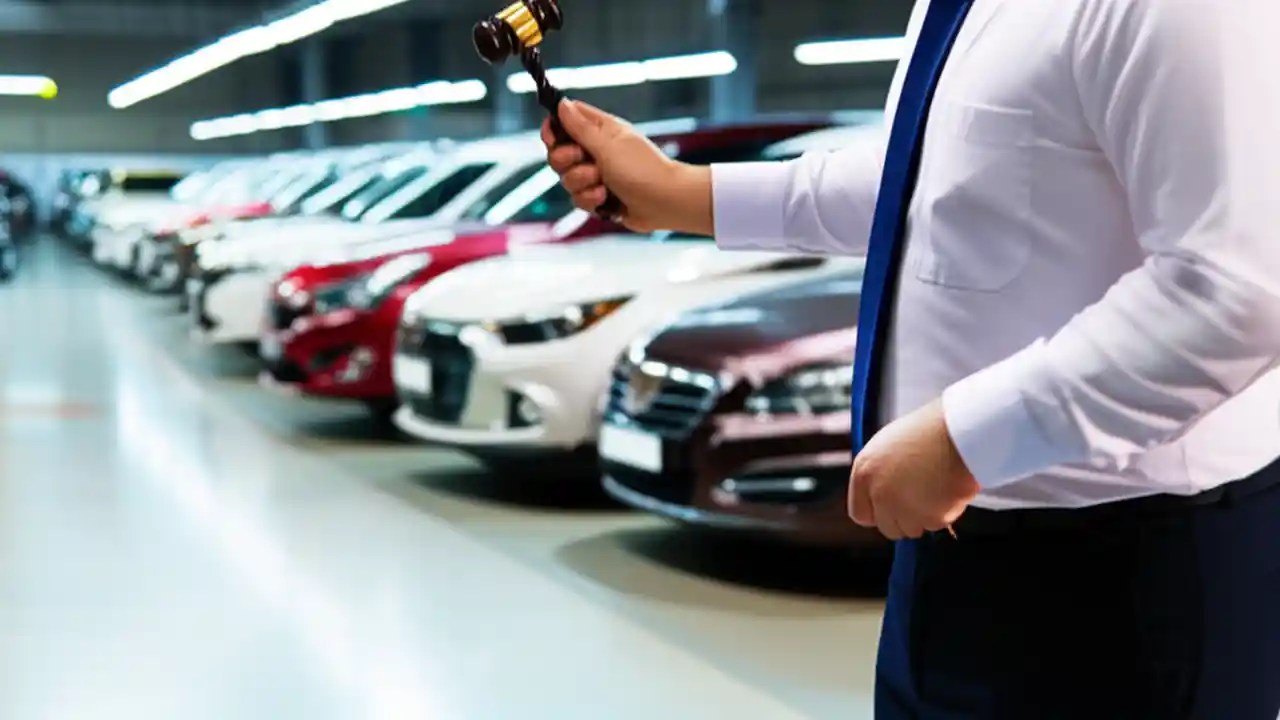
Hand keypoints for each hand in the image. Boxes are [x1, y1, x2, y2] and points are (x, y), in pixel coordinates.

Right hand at [543, 100, 712, 234]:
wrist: (665, 202)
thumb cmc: (642, 169)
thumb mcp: (607, 145)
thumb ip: (580, 127)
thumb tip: (561, 103)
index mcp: (599, 130)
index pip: (565, 122)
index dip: (553, 130)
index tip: (553, 139)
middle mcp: (596, 151)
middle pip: (558, 153)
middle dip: (566, 162)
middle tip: (586, 161)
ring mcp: (597, 175)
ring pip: (567, 180)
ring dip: (582, 183)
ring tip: (603, 184)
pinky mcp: (599, 197)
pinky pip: (578, 199)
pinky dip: (590, 200)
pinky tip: (606, 199)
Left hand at [849, 398, 979, 539]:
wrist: (960, 431)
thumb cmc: (928, 431)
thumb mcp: (888, 446)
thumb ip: (879, 474)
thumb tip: (880, 497)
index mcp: (864, 472)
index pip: (860, 514)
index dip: (878, 512)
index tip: (890, 507)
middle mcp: (879, 493)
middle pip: (888, 527)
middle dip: (903, 518)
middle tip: (920, 497)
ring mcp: (905, 508)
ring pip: (914, 529)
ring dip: (925, 516)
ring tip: (936, 486)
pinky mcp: (931, 517)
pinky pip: (937, 524)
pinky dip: (945, 512)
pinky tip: (948, 488)